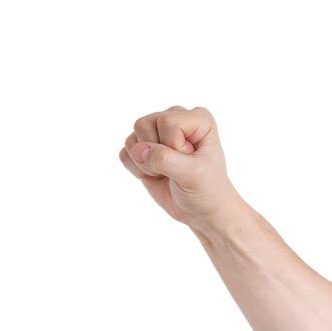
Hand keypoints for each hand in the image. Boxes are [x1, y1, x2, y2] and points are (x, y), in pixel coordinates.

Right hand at [118, 106, 242, 229]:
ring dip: (145, 164)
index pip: (167, 121)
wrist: (201, 212)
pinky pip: (124, 154)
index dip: (174, 146)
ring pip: (131, 139)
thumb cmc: (206, 190)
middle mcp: (176, 118)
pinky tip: (156, 175)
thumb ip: (165, 159)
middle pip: (144, 125)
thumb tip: (137, 150)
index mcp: (198, 118)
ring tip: (167, 173)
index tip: (191, 162)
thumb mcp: (193, 175)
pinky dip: (136, 170)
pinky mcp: (143, 148)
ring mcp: (157, 132)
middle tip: (178, 169)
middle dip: (157, 154)